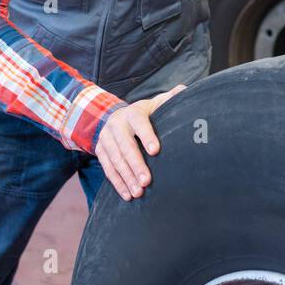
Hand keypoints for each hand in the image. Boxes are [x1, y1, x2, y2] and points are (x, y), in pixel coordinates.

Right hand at [95, 84, 186, 200]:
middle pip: (126, 146)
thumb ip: (170, 99)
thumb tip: (184, 90)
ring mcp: (105, 138)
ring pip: (115, 160)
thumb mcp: (156, 104)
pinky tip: (127, 194)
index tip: (156, 151)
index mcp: (133, 112)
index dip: (147, 136)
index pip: (140, 122)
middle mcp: (116, 124)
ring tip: (139, 192)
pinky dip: (118, 183)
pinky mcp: (100, 151)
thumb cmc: (146, 114)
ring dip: (127, 177)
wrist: (118, 118)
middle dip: (136, 165)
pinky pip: (108, 169)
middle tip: (147, 181)